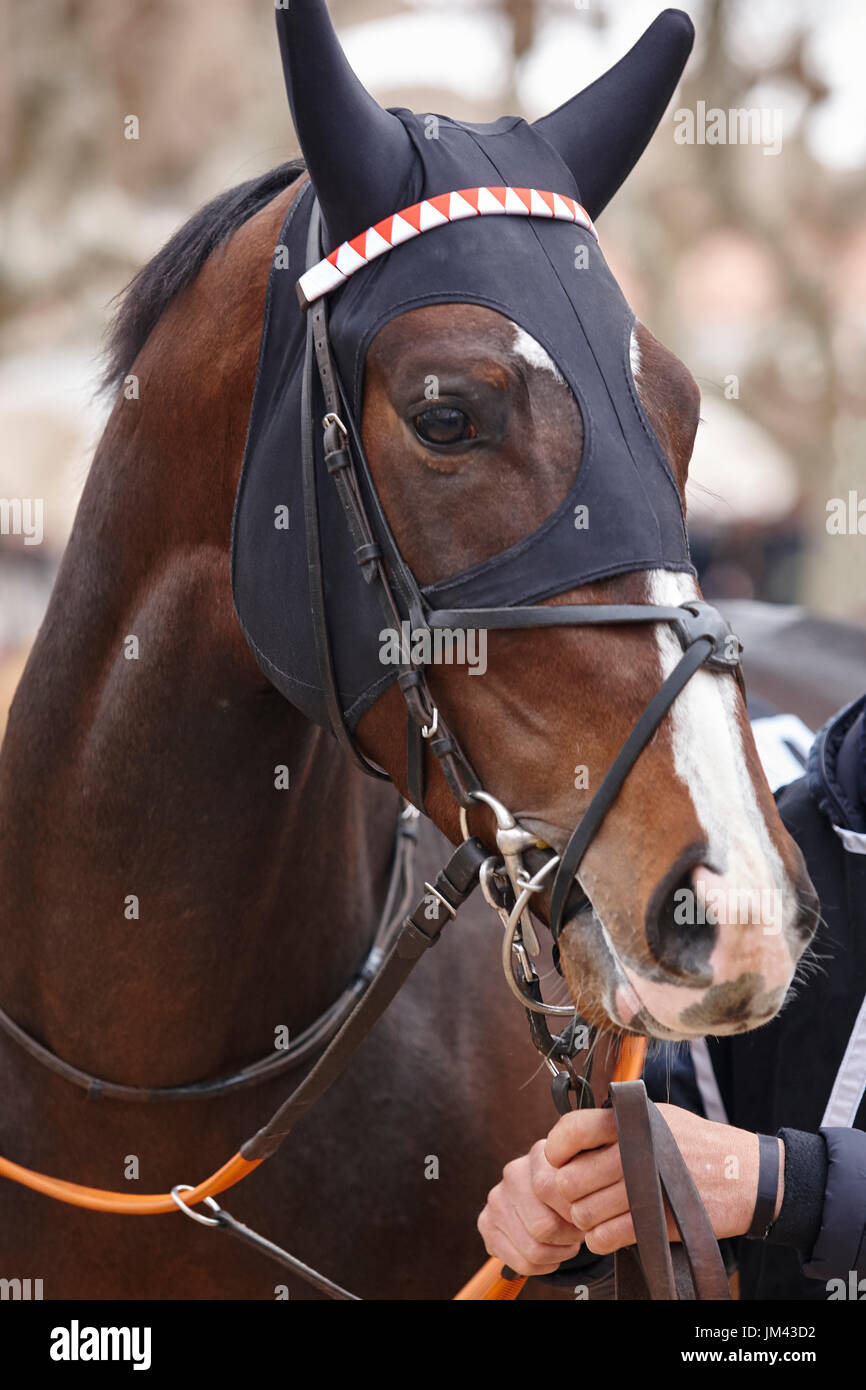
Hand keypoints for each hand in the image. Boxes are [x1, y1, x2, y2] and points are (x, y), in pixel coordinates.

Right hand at [477, 1138, 585, 1275]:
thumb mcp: (587, 1180)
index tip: (589, 1217)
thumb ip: (591, 1185)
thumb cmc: (573, 1193)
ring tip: (566, 1243)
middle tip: (578, 1234)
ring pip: (534, 1249)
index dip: (576, 1213)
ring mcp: (496, 1198)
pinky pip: (521, 1263)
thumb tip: (592, 1208)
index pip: (553, 1189)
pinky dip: (543, 1266)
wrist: (548, 1199)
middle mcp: (513, 1172)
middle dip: (569, 1238)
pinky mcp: (486, 1224)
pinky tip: (549, 1252)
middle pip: (544, 1226)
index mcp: (540, 1154)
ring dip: (558, 1254)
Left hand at [545, 1105, 783, 1254]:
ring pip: (583, 1212)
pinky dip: (600, 1238)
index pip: (571, 1130)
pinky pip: (604, 1236)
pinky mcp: (656, 1223)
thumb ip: (618, 1124)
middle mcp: (634, 1150)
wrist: (745, 1175)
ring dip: (585, 1217)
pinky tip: (611, 1229)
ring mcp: (645, 1188)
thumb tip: (573, 1138)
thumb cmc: (699, 1145)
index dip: (556, 1149)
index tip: (559, 1160)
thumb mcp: (658, 1118)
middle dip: (570, 1192)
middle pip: (570, 1179)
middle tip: (582, 1193)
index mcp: (632, 1120)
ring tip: (599, 1212)